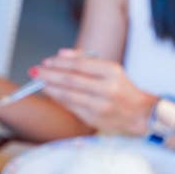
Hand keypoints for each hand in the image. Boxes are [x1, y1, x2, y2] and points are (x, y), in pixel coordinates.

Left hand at [33, 49, 156, 134]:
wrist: (140, 114)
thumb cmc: (122, 90)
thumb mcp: (110, 70)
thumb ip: (86, 61)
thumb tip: (61, 54)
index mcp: (112, 72)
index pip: (79, 64)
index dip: (59, 63)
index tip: (46, 62)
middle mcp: (107, 88)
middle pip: (70, 79)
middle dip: (49, 75)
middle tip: (35, 71)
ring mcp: (100, 106)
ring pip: (68, 95)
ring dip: (50, 88)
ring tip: (39, 82)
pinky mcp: (94, 119)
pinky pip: (71, 107)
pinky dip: (59, 100)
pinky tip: (51, 94)